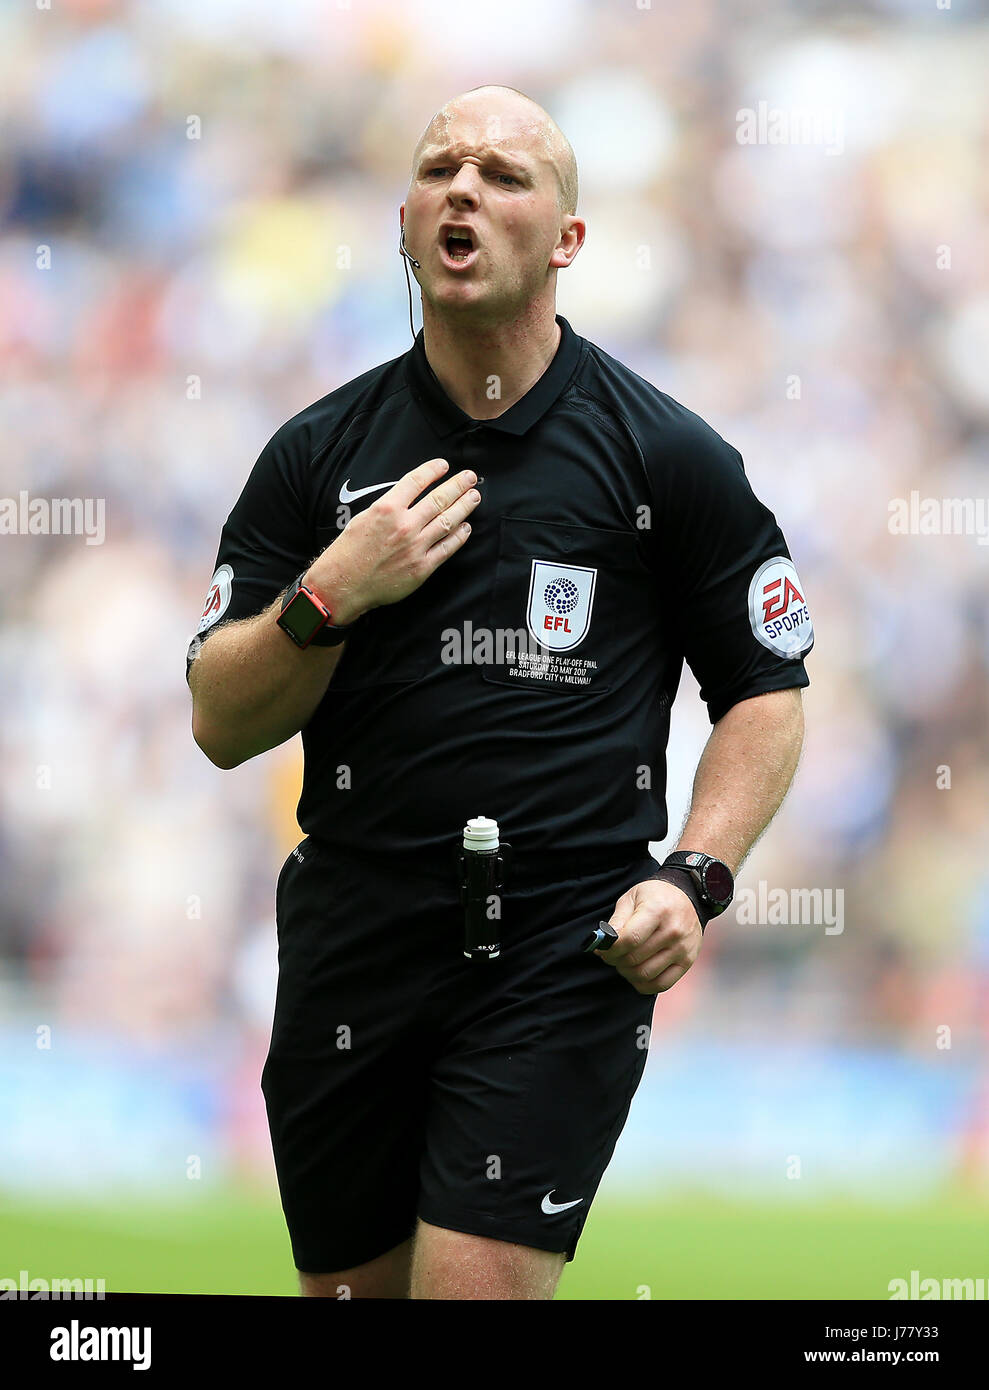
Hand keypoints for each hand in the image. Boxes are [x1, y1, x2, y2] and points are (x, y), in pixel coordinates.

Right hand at [305, 458, 480, 623]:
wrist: (343, 584)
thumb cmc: (349, 552)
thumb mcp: (363, 518)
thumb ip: (388, 506)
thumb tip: (409, 498)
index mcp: (386, 508)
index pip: (416, 481)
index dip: (433, 470)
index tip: (443, 465)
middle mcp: (404, 525)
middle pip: (439, 499)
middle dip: (458, 485)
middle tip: (470, 477)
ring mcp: (415, 547)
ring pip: (448, 521)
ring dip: (464, 506)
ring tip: (473, 497)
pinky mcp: (422, 567)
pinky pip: (447, 548)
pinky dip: (459, 536)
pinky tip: (466, 528)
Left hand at [594, 878, 703, 993]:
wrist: (686, 898)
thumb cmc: (654, 897)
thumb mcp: (632, 898)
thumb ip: (617, 921)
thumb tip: (603, 943)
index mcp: (658, 910)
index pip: (629, 940)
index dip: (610, 949)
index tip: (602, 949)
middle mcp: (673, 931)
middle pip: (635, 959)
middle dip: (615, 960)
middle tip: (610, 955)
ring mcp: (683, 948)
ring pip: (645, 974)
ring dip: (627, 972)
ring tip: (623, 961)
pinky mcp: (687, 962)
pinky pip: (661, 985)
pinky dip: (643, 984)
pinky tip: (636, 973)